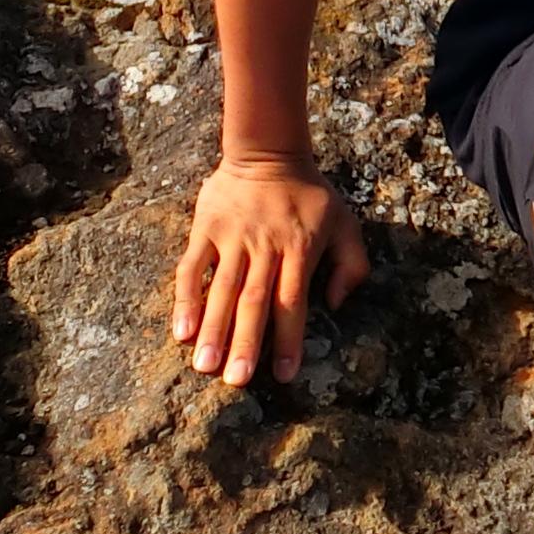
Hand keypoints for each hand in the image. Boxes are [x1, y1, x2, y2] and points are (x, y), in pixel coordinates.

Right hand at [172, 150, 370, 385]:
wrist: (267, 152)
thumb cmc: (311, 195)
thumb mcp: (346, 222)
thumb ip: (352, 265)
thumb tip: (336, 305)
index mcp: (300, 248)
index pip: (293, 302)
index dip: (288, 340)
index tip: (283, 375)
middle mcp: (265, 246)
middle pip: (254, 301)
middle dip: (245, 343)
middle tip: (235, 381)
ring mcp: (232, 238)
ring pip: (222, 290)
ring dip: (213, 329)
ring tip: (205, 367)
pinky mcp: (205, 229)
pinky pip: (192, 268)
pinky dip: (185, 299)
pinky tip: (181, 332)